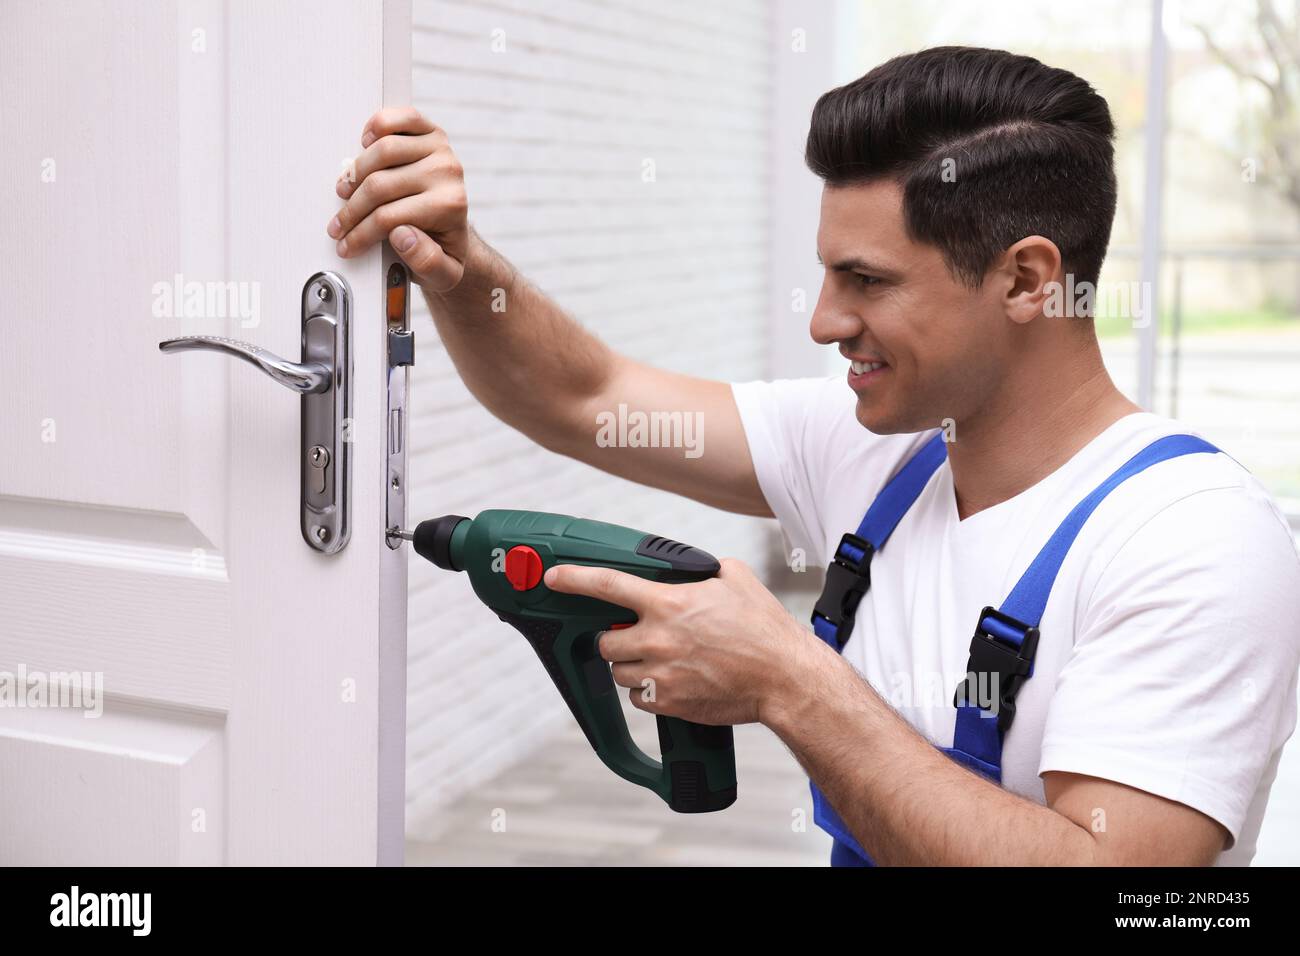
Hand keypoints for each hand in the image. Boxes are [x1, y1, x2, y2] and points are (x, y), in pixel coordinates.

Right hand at [328, 106, 469, 291]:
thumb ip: (428, 263)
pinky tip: (364, 144)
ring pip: (382, 151)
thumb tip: (403, 234)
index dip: (360, 234)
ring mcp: (440, 149)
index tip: (346, 245)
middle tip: (339, 226)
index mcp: (451, 206)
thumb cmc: (443, 249)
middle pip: (380, 185)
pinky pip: (401, 118)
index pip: (390, 217)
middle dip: (352, 210)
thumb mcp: (443, 273)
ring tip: (345, 191)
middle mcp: (448, 172)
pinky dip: (377, 126)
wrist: (455, 230)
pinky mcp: (431, 132)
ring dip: (355, 173)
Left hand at [542, 558, 811, 726]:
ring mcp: (660, 673)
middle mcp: (658, 638)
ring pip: (619, 670)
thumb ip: (703, 570)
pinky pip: (637, 698)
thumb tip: (692, 569)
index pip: (608, 584)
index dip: (575, 579)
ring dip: (632, 665)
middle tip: (640, 636)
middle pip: (605, 639)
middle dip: (616, 637)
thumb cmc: (764, 629)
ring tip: (662, 660)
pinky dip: (647, 691)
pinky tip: (673, 681)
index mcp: (669, 603)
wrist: (783, 678)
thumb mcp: (736, 579)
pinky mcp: (668, 701)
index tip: (556, 577)